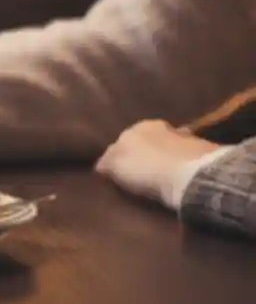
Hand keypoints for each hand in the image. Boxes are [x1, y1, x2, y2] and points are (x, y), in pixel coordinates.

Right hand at [95, 120, 222, 209]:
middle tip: (138, 173)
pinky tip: (177, 176)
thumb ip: (106, 162)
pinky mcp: (203, 152)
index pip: (121, 139)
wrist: (192, 174)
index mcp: (135, 126)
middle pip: (146, 142)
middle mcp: (159, 126)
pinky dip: (179, 166)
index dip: (118, 155)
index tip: (116, 170)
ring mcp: (183, 138)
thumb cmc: (146, 168)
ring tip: (158, 177)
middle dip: (143, 154)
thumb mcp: (114, 166)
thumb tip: (100, 165)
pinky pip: (183, 159)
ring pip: (166, 148)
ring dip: (163, 158)